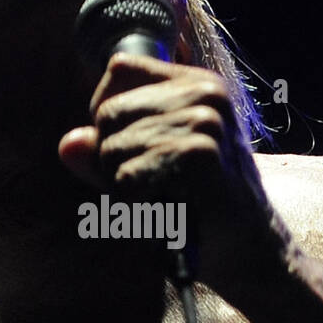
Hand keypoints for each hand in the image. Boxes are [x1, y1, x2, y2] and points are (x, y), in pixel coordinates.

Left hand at [57, 52, 290, 286]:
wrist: (253, 252)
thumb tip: (69, 144)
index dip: (107, 111)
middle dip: (111, 159)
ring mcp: (205, 122)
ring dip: (124, 189)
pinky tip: (169, 214)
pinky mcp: (199, 156)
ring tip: (164, 202)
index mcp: (199, 84)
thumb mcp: (151, 167)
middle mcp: (205, 94)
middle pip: (108, 114)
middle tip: (152, 189)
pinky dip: (135, 207)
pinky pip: (125, 179)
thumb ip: (107, 151)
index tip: (130, 149)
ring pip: (111, 150)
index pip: (119, 69)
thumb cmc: (201, 209)